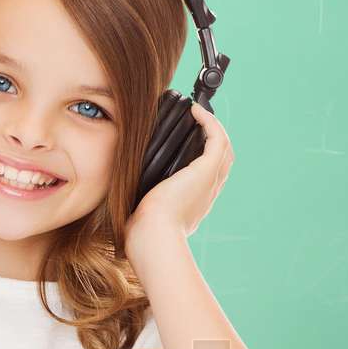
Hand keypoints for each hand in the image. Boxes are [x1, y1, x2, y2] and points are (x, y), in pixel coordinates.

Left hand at [123, 100, 232, 250]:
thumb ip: (141, 203)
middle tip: (194, 121)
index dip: (202, 155)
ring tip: (195, 112)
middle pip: (222, 159)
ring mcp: (210, 182)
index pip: (208, 175)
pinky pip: (217, 138)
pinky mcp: (206, 170)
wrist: (153, 237)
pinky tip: (194, 111)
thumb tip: (124, 197)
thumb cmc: (143, 234)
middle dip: (211, 137)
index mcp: (194, 204)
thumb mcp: (143, 215)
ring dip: (212, 126)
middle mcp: (207, 193)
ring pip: (223, 147)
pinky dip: (209, 121)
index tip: (186, 140)